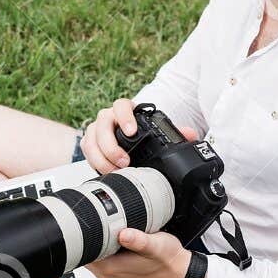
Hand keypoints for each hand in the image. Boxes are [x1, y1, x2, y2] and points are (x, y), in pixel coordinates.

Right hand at [81, 98, 199, 174]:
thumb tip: (190, 134)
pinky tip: (107, 171)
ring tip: (117, 170)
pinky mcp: (90, 142)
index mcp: (125, 110)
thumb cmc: (141, 132)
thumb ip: (175, 131)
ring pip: (91, 140)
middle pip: (102, 124)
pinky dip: (95, 163)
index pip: (121, 105)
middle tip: (125, 161)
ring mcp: (96, 129)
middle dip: (111, 146)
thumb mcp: (157, 130)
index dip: (124, 117)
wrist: (127, 136)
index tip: (131, 131)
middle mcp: (108, 118)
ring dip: (102, 158)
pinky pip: (87, 151)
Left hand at [89, 228, 191, 277]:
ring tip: (103, 223)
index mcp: (111, 269)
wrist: (178, 272)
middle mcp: (107, 274)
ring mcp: (111, 273)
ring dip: (95, 240)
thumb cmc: (168, 260)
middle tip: (95, 216)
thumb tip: (123, 234)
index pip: (83, 252)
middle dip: (87, 236)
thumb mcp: (156, 246)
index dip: (83, 235)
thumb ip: (139, 241)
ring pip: (91, 254)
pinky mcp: (116, 270)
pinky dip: (103, 245)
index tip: (87, 219)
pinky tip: (112, 235)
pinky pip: (101, 256)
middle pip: (84, 252)